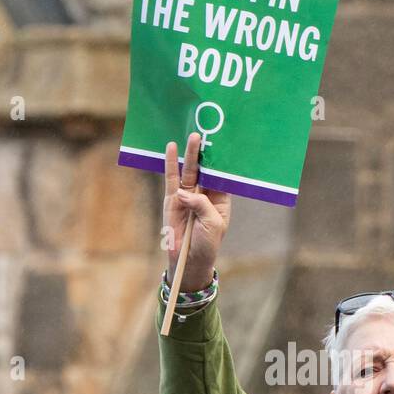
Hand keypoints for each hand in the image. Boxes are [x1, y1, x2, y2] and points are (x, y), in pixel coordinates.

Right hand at [162, 131, 231, 290]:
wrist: (189, 259)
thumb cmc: (207, 243)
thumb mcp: (212, 224)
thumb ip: (202, 205)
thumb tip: (184, 192)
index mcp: (220, 199)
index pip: (221, 175)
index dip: (221, 161)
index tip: (223, 143)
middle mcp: (204, 193)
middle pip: (205, 169)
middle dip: (206, 152)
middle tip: (206, 134)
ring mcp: (188, 194)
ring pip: (189, 170)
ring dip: (191, 154)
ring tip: (193, 136)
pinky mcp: (173, 199)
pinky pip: (171, 178)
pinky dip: (170, 163)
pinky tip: (171, 148)